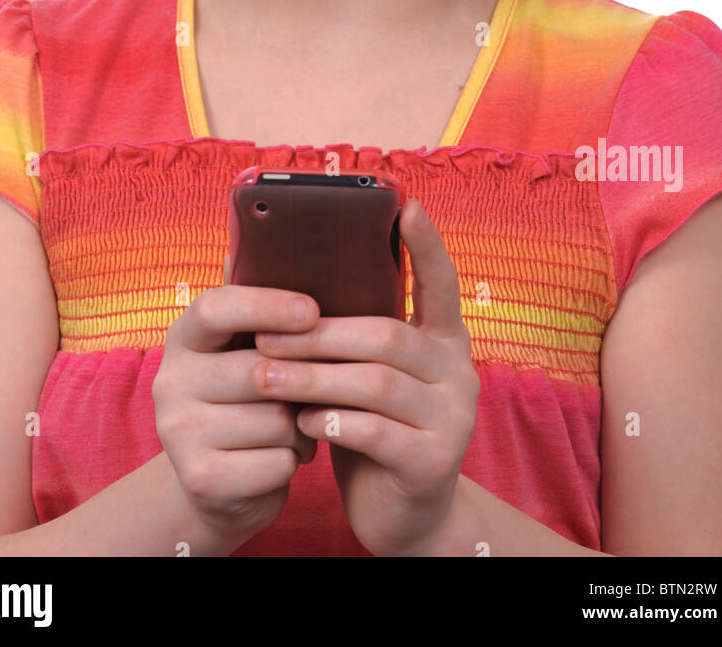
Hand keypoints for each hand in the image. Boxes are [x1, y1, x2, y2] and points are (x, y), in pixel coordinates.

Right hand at [152, 261, 317, 552]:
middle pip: (259, 369)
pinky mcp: (200, 480)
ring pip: (276, 418)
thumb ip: (259, 308)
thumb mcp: (243, 350)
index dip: (266, 305)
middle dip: (302, 381)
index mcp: (183, 337)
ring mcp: (179, 434)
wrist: (216, 483)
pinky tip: (285, 455)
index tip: (312, 311)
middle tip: (314, 386)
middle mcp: (170, 381)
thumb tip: (281, 237)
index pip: (215, 307)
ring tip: (296, 423)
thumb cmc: (246, 400)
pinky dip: (294, 459)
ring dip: (303, 424)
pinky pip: (277, 462)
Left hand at [251, 200, 480, 555]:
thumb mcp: (368, 376)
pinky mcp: (433, 462)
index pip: (442, 283)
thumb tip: (286, 277)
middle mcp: (458, 373)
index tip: (406, 203)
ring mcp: (453, 419)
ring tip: (266, 375)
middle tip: (263, 334)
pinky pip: (376, 432)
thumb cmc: (375, 430)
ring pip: (375, 381)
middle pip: (386, 334)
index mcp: (444, 341)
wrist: (406, 518)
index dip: (426, 244)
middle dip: (319, 333)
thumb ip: (352, 334)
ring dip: (313, 376)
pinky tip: (303, 422)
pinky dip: (333, 422)